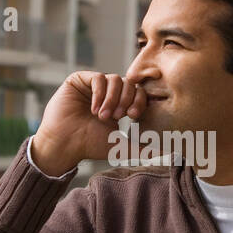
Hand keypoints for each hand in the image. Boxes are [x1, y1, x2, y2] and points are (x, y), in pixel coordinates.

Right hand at [31, 71, 148, 172]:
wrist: (65, 145)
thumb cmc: (89, 145)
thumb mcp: (120, 146)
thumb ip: (143, 148)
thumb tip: (167, 154)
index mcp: (118, 104)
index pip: (137, 92)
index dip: (138, 101)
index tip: (132, 116)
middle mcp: (106, 92)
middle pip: (128, 83)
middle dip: (125, 100)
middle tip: (117, 117)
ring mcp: (92, 85)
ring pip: (114, 79)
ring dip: (112, 98)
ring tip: (103, 115)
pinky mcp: (79, 80)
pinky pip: (98, 78)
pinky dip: (100, 93)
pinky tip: (94, 108)